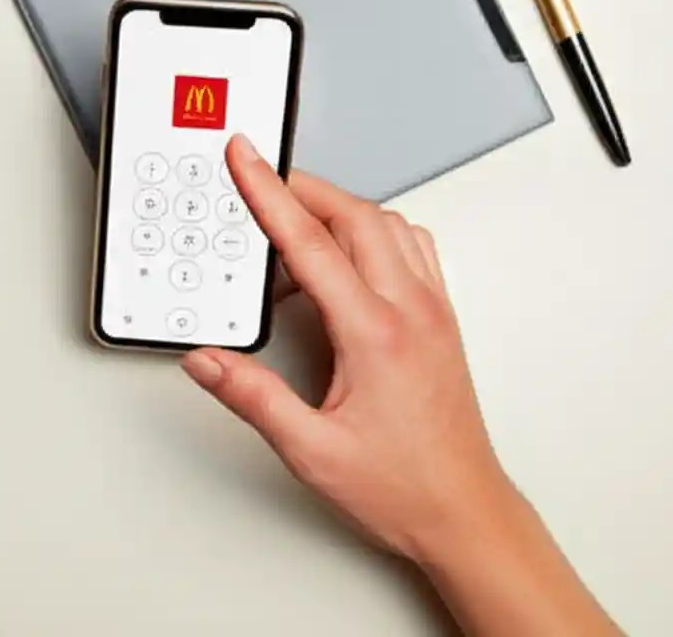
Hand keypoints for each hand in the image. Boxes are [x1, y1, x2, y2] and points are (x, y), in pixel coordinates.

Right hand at [182, 135, 505, 559]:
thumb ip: (253, 397)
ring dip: (340, 209)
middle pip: (355, 216)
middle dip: (302, 187)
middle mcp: (411, 312)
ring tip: (295, 218)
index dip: (269, 194)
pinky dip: (373, 233)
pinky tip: (349, 255)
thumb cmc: (404, 487)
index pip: (311, 244)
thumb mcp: (310, 450)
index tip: (245, 159)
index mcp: (376, 334)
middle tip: (259, 177)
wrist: (464, 513)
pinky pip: (411, 250)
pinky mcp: (440, 322)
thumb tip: (208, 360)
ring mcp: (432, 312)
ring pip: (389, 226)